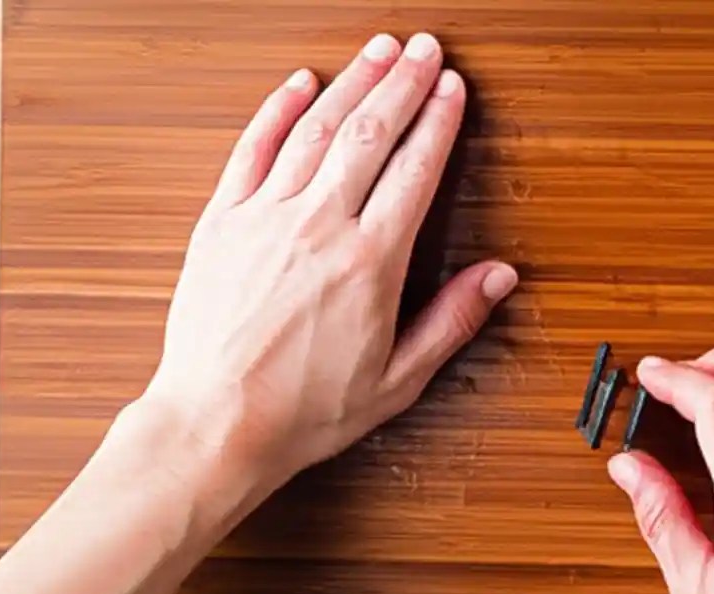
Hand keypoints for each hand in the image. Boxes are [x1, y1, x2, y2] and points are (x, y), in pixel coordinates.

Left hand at [144, 33, 516, 486]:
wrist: (215, 423)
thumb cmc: (303, 410)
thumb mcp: (398, 379)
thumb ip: (452, 320)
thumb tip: (498, 276)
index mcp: (370, 263)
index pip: (416, 170)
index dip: (438, 121)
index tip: (453, 90)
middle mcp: (318, 227)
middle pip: (371, 133)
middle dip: (403, 82)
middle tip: (425, 49)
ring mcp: (265, 218)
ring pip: (316, 129)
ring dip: (352, 83)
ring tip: (377, 51)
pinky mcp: (221, 223)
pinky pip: (253, 149)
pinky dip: (277, 110)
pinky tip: (299, 85)